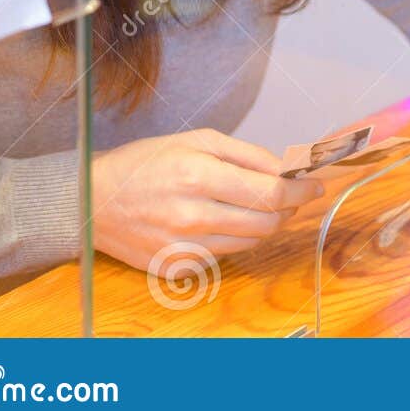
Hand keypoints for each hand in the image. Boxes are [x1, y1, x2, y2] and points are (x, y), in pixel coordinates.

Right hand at [92, 128, 322, 273]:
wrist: (93, 201)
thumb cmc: (147, 163)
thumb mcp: (199, 141)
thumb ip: (249, 155)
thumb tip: (289, 169)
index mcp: (199, 177)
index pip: (272, 193)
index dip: (302, 191)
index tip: (316, 186)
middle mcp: (193, 217)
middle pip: (267, 223)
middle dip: (289, 208)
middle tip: (293, 196)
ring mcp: (184, 248)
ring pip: (251, 242)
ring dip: (265, 223)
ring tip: (258, 205)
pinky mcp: (178, 269)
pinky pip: (224, 255)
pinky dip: (234, 238)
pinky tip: (220, 221)